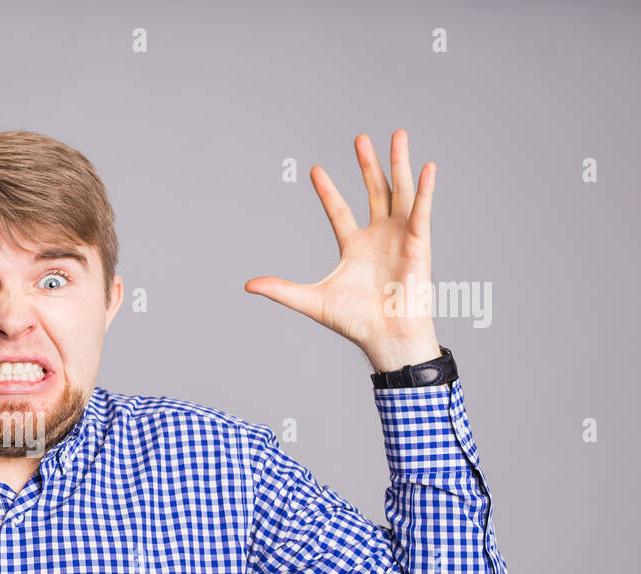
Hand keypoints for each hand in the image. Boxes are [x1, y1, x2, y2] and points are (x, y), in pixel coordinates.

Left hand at [244, 129, 440, 372]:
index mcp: (353, 247)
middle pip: (373, 192)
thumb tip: (248, 285)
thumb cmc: (354, 322)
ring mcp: (399, 237)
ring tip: (398, 135)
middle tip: (360, 138)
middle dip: (367, 165)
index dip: (327, 191)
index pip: (339, 211)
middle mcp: (377, 237)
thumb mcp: (311, 301)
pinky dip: (425, 189)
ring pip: (399, 193)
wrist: (385, 337)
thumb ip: (281, 289)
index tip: (314, 169)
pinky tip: (426, 167)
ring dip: (398, 164)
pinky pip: (422, 211)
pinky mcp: (419, 243)